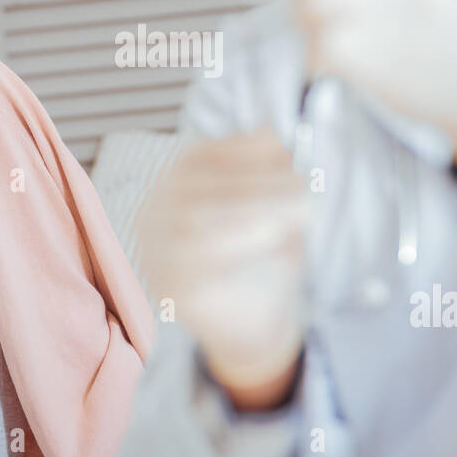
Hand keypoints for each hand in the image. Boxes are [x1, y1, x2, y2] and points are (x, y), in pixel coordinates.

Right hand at [137, 126, 307, 401]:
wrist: (254, 328)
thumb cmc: (263, 259)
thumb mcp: (273, 206)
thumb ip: (269, 170)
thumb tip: (271, 128)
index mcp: (171, 190)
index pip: (196, 156)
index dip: (241, 148)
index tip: (285, 150)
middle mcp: (153, 217)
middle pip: (196, 185)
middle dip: (256, 179)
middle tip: (303, 184)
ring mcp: (155, 253)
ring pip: (197, 217)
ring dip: (255, 207)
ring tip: (300, 209)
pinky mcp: (169, 286)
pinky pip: (198, 258)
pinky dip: (241, 243)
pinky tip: (275, 236)